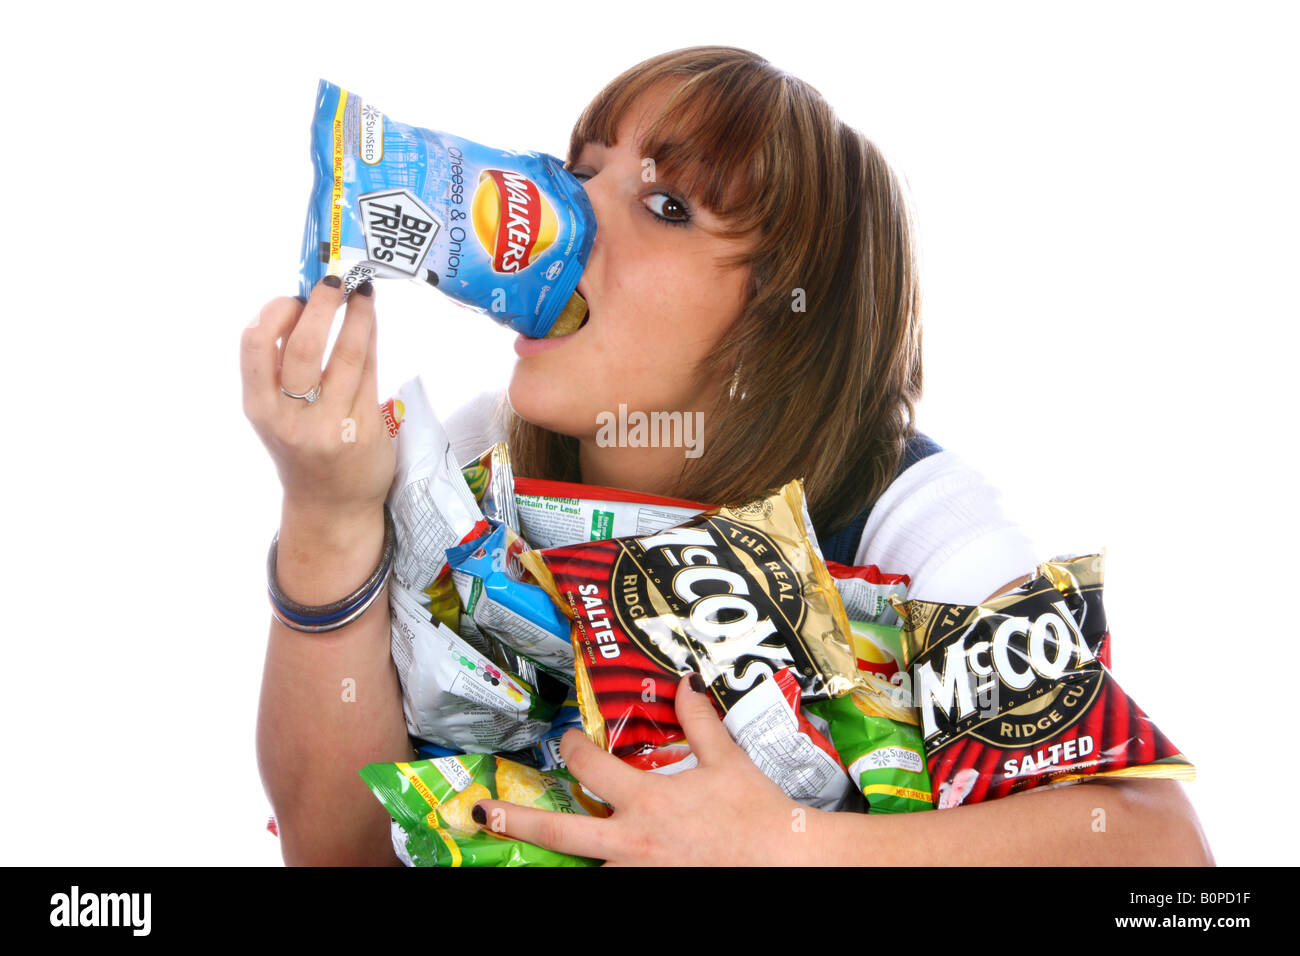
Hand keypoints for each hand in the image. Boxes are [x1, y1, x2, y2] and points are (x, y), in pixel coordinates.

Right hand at [240, 278, 394, 519]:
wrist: (331, 505)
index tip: (294, 295)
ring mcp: (330, 425)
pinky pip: (370, 372)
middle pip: (304, 345)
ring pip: (346, 354)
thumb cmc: (303, 447)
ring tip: (363, 293)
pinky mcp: (365, 429)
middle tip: (335, 281)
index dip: (276, 310)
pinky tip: (370, 322)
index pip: (256, 344)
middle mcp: (291, 418)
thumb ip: (283, 367)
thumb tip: (307, 303)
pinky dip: (370, 340)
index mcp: (260, 408)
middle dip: (321, 303)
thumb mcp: (276, 413)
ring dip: (357, 315)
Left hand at [473, 674, 807, 865]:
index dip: (571, 748)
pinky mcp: (652, 893)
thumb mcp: (727, 760)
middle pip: (558, 832)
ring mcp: (637, 874)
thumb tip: (686, 682)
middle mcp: (631, 841)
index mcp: (646, 800)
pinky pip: (614, 884)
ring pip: (584, 867)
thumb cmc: (756, 813)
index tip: (566, 740)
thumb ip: (699, 721)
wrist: (786, 862)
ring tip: (531, 851)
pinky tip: (596, 865)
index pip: (588, 768)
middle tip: (483, 812)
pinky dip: (602, 872)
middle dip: (516, 821)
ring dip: (561, 856)